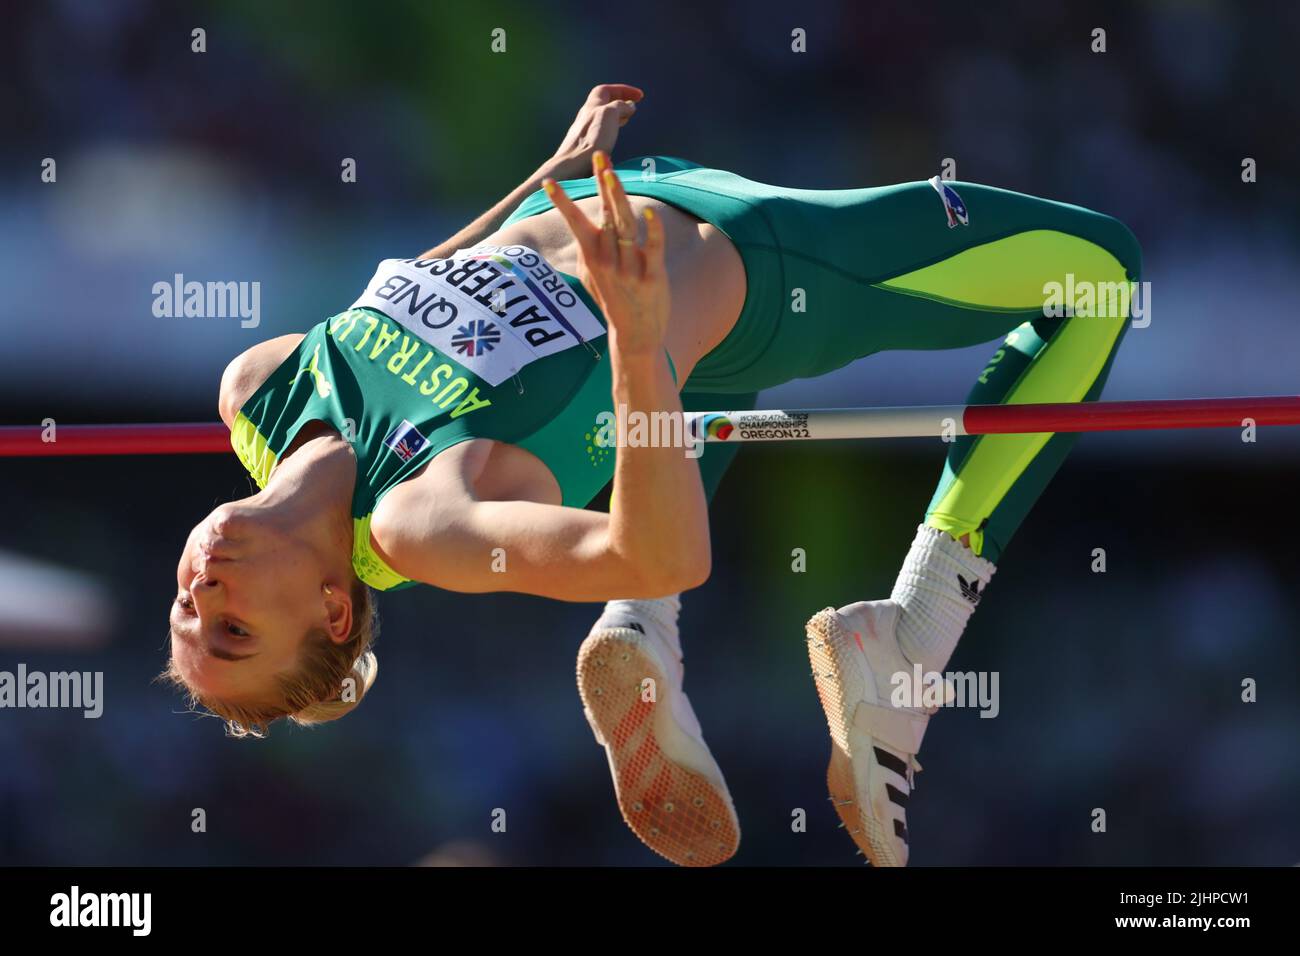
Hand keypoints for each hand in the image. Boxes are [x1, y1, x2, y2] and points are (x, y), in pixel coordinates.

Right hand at [544, 151, 667, 357]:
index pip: (576, 223)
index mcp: (592, 257)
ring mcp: (629, 268)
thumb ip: (587, 252)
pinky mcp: (652, 276)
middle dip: (601, 184)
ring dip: (618, 199)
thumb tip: (578, 230)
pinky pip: (652, 249)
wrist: (635, 336)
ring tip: (613, 174)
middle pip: (605, 214)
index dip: (562, 202)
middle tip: (600, 155)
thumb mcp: (592, 278)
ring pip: (624, 226)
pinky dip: (652, 232)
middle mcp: (607, 260)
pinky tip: (650, 213)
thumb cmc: (613, 303)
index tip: (548, 182)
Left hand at [545, 84, 643, 180]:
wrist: (572, 166)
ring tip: (626, 120)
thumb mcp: (609, 114)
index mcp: (591, 106)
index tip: (640, 96)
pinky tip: (613, 139)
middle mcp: (585, 117)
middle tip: (632, 108)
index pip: (607, 90)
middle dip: (619, 102)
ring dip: (615, 116)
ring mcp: (583, 132)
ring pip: (601, 118)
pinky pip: (599, 132)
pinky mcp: (583, 147)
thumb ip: (620, 106)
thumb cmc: (592, 139)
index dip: (624, 90)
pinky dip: (610, 130)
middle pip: (603, 104)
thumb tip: (630, 106)